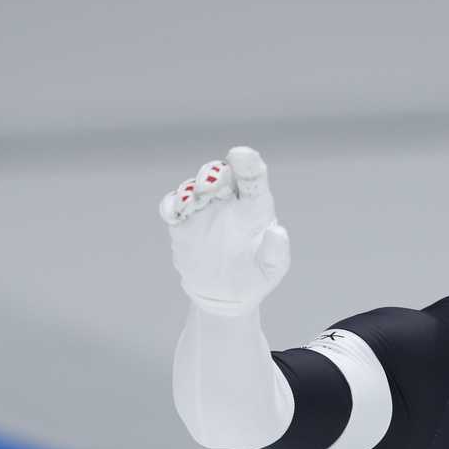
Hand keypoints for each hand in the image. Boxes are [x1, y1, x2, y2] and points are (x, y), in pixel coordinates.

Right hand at [159, 146, 290, 315]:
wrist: (225, 294)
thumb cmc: (255, 276)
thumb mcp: (271, 270)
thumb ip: (276, 252)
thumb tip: (277, 231)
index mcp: (254, 208)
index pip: (253, 179)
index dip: (248, 164)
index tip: (241, 154)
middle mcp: (228, 201)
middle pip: (220, 173)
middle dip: (215, 174)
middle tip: (214, 185)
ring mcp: (203, 210)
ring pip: (194, 186)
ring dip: (193, 188)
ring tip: (194, 199)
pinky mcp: (182, 223)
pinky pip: (172, 206)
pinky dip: (171, 205)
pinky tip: (175, 213)